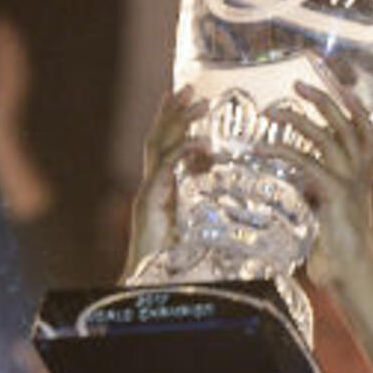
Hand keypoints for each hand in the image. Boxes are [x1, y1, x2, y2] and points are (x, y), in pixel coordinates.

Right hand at [122, 85, 204, 278]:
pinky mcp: (149, 202)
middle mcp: (149, 187)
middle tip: (190, 88)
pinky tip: (201, 142)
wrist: (147, 285)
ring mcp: (147, 193)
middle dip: (172, 112)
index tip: (185, 100)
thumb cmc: (169, 268)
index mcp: (158, 192)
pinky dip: (183, 151)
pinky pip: (166, 169)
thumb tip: (225, 207)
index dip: (171, 123)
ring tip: (200, 102)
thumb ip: (201, 216)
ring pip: (159, 146)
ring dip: (180, 121)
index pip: (162, 149)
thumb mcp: (190, 235)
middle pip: (157, 139)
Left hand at [271, 77, 372, 372]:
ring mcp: (351, 183)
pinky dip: (283, 152)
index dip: (351, 102)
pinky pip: (307, 163)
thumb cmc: (337, 253)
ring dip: (300, 118)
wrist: (352, 279)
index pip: (364, 127)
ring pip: (328, 136)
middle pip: (348, 122)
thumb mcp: (327, 214)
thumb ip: (317, 194)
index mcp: (363, 175)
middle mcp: (361, 174)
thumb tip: (298, 183)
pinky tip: (262, 148)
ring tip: (275, 109)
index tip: (334, 82)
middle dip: (324, 98)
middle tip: (298, 83)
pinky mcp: (335, 195)